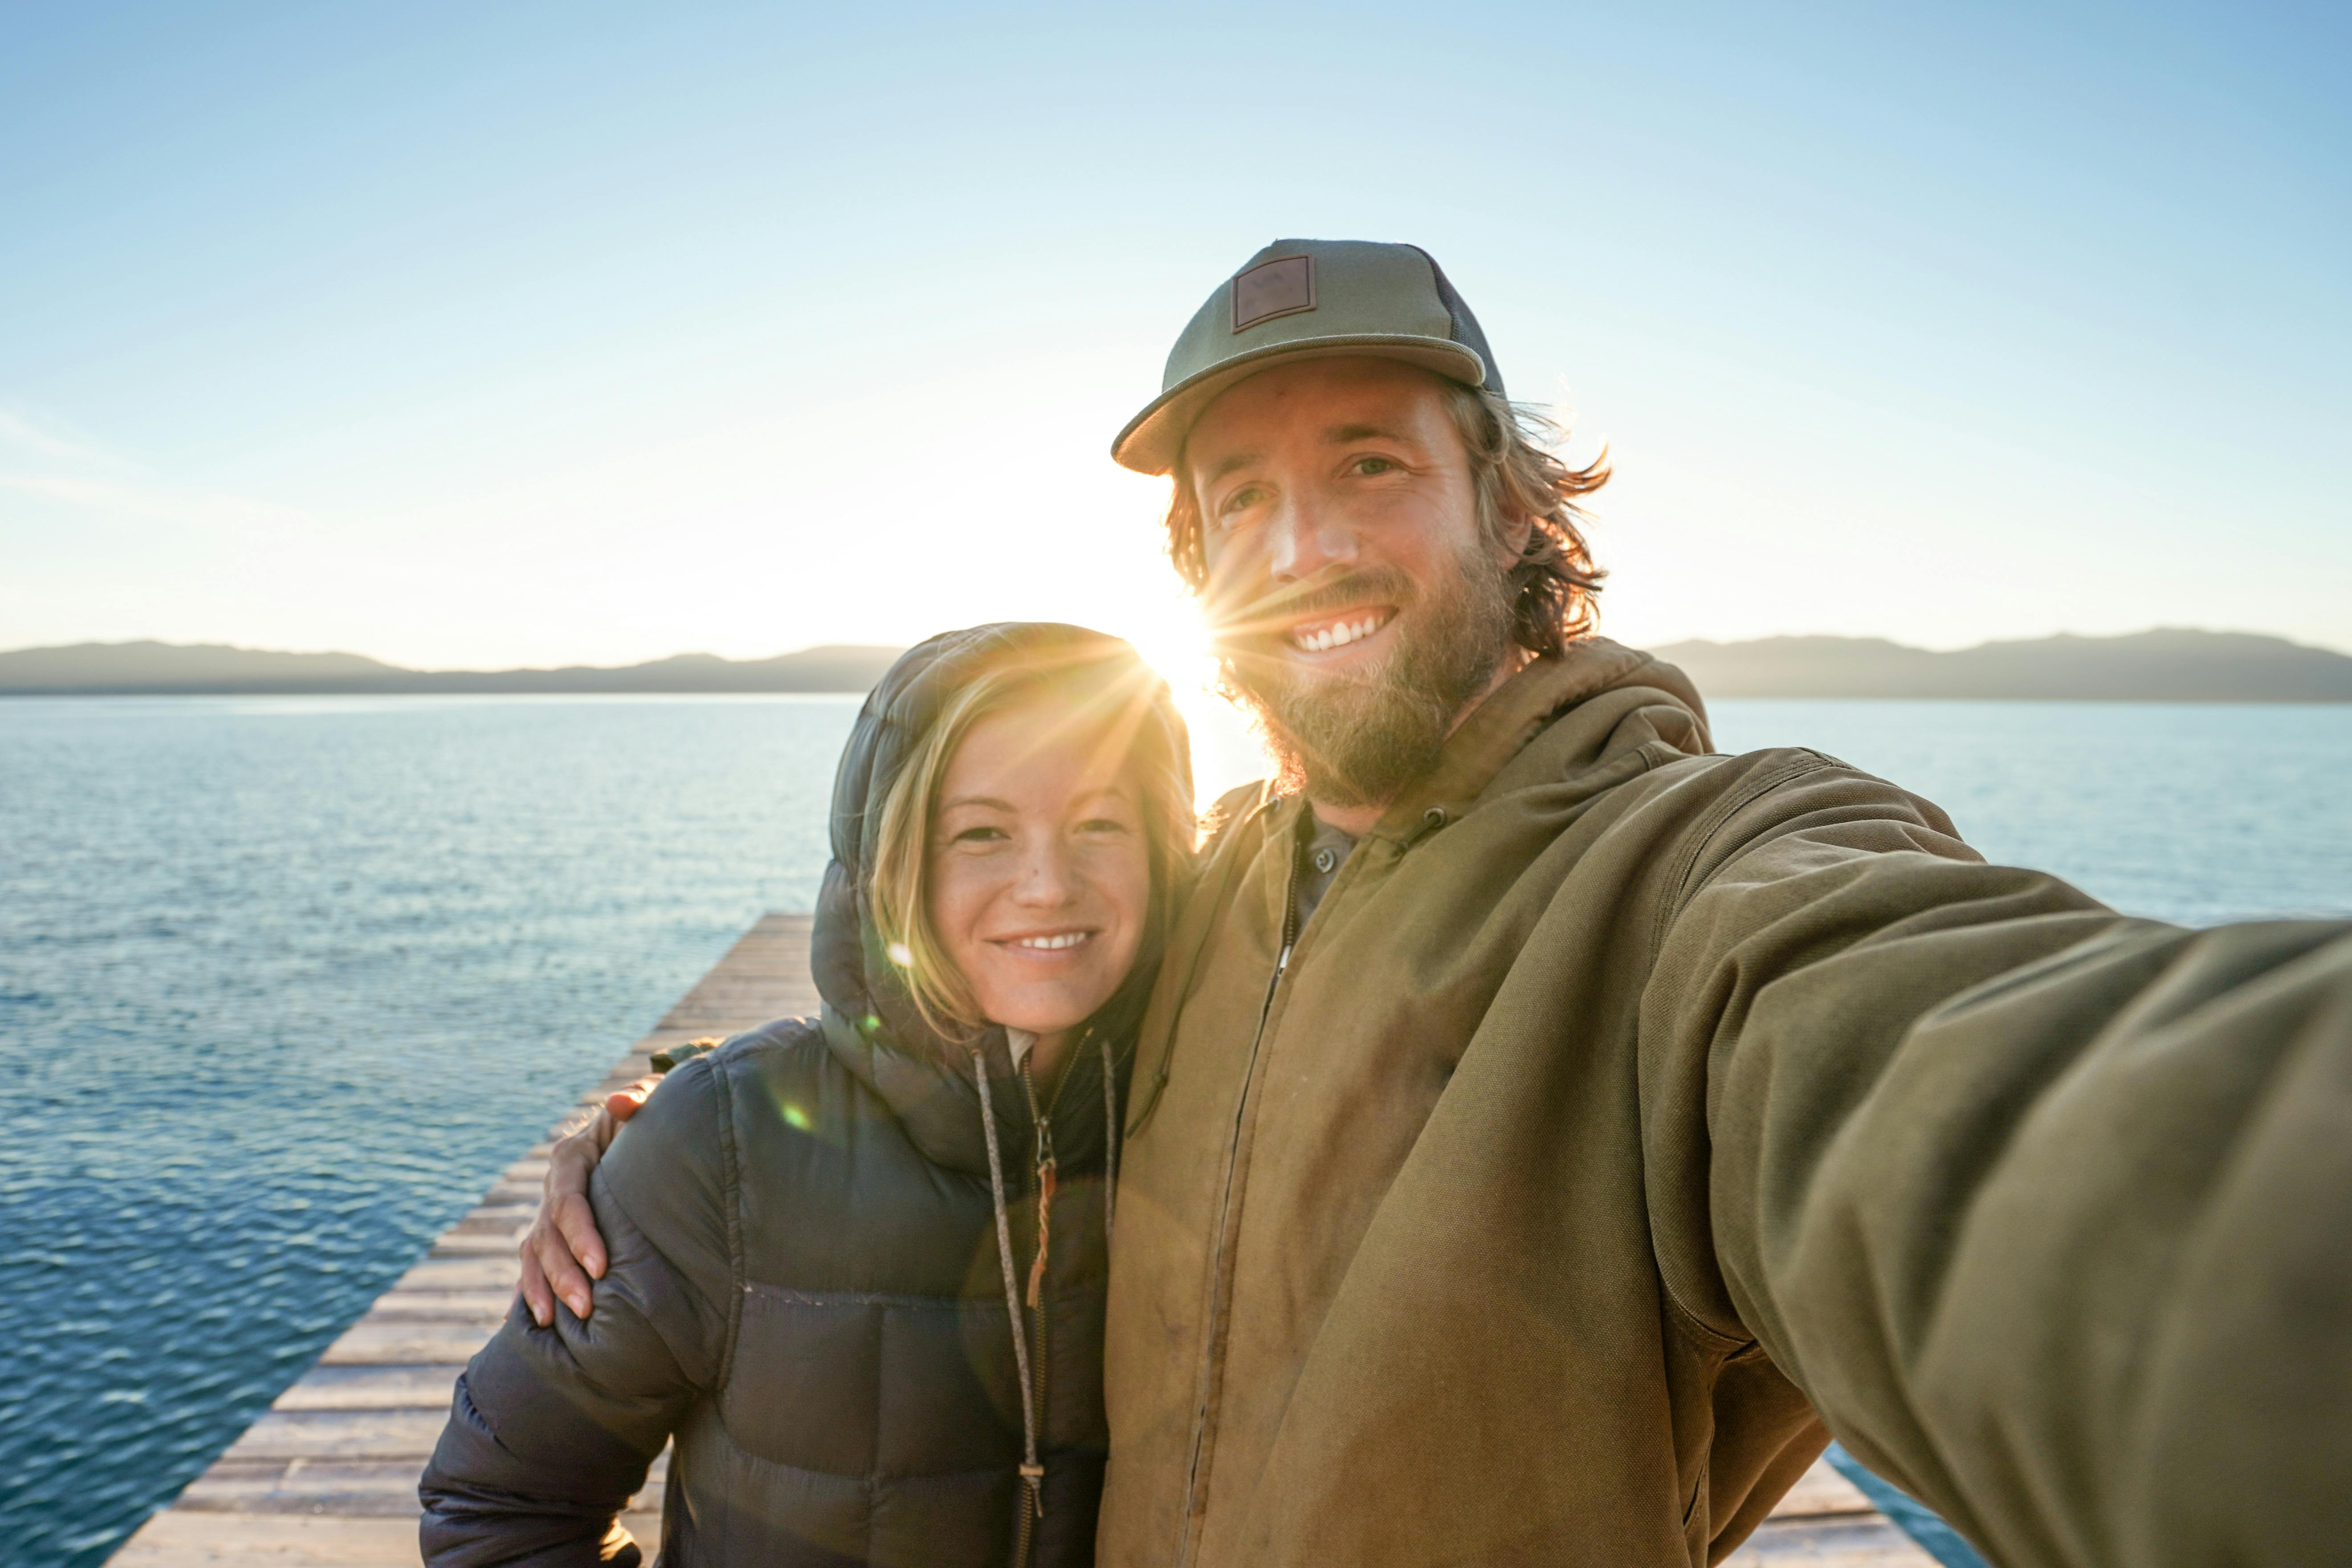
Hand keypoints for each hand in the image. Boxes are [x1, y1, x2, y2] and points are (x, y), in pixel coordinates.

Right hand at [517, 1076, 655, 1325]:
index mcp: (572, 1156)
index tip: (601, 1266)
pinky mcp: (556, 1231)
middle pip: (548, 1235)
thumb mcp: (652, 1099)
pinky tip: (519, 1321)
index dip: (581, 1234)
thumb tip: (621, 1103)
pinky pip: (534, 1262)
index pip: (569, 1201)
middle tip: (585, 1307)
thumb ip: (639, 1098)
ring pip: (535, 1253)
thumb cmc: (654, 1114)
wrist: (647, 1124)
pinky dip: (527, 1289)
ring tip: (552, 1323)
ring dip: (542, 1289)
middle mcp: (555, 1186)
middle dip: (562, 1274)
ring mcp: (551, 1211)